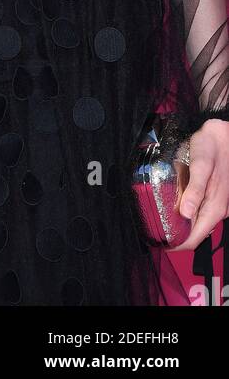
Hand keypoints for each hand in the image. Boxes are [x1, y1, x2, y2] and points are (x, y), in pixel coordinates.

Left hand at [169, 118, 228, 251]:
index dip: (179, 244)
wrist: (223, 134)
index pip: (197, 237)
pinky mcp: (215, 196)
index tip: (161, 243)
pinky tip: (175, 208)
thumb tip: (186, 214)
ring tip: (162, 221)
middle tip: (157, 232)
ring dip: (183, 226)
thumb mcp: (201, 165)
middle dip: (178, 236)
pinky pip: (201, 211)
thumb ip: (195, 189)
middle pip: (197, 232)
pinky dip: (188, 214)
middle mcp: (219, 209)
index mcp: (216, 206)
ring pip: (199, 222)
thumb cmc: (211, 147)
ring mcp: (218, 203)